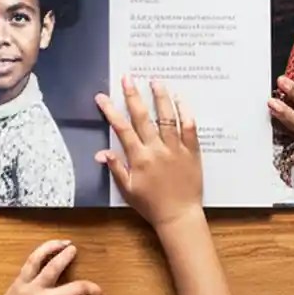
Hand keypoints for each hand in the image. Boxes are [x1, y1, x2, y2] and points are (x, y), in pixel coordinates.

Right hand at [95, 76, 202, 229]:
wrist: (179, 215)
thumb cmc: (151, 204)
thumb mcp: (128, 189)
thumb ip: (116, 168)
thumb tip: (101, 152)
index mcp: (139, 159)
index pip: (121, 129)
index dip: (110, 111)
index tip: (102, 97)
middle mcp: (156, 150)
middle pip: (142, 117)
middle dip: (132, 96)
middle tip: (127, 78)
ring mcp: (175, 149)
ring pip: (167, 117)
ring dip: (160, 97)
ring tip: (154, 81)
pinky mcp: (192, 151)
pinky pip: (189, 128)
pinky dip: (185, 112)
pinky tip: (179, 99)